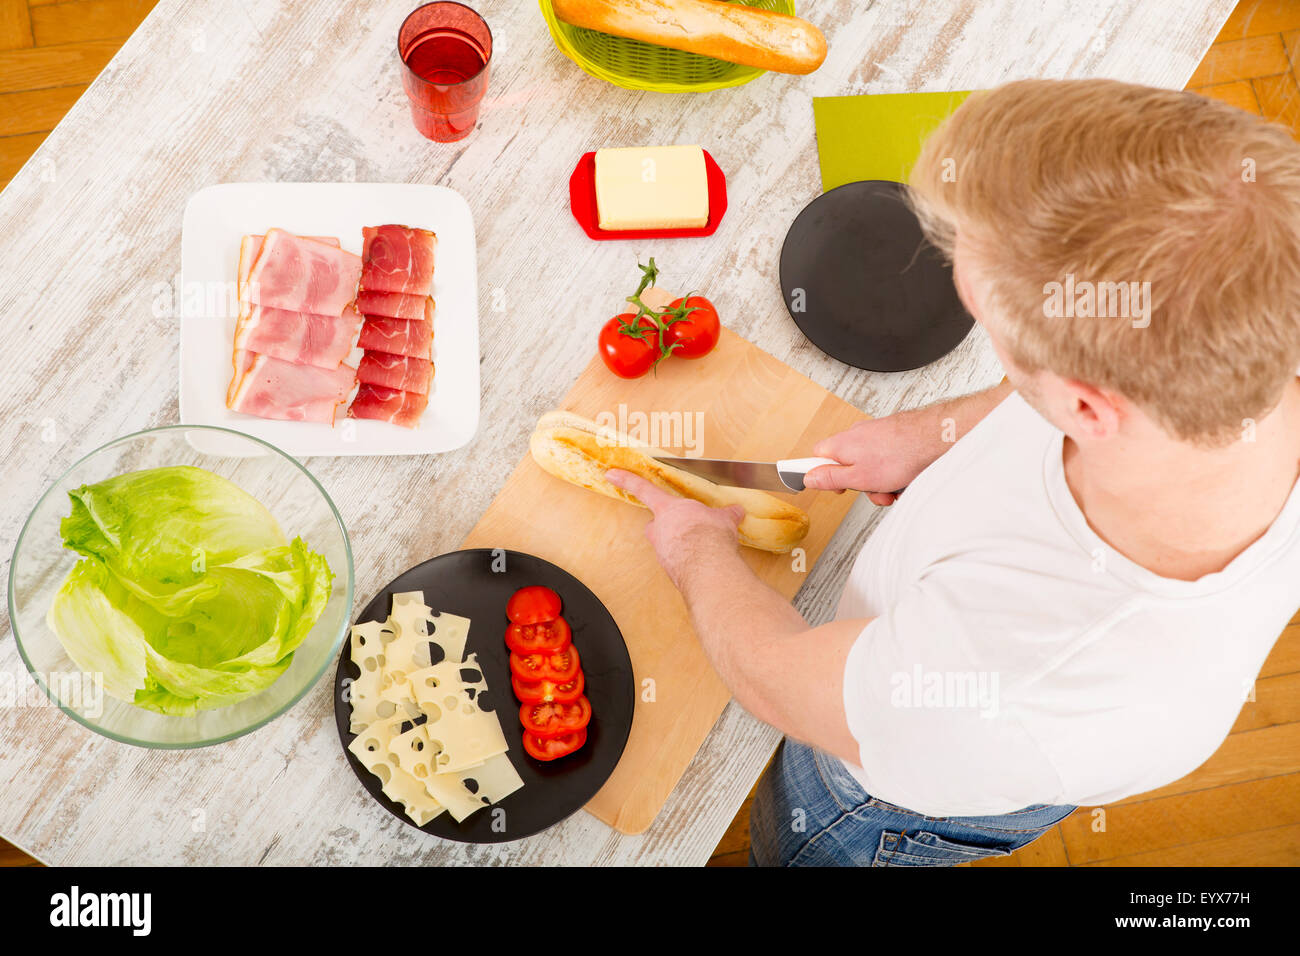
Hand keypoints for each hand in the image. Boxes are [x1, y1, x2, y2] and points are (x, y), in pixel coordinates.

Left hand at [605, 469, 744, 589]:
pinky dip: (686, 560)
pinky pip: (675, 561)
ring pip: (666, 544)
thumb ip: (726, 514)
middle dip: (667, 525)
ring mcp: (662, 551)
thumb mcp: (723, 518)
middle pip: (655, 524)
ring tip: (701, 547)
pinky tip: (701, 561)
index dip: (626, 480)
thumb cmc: (709, 535)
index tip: (610, 474)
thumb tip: (736, 511)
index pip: (644, 489)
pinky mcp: (669, 569)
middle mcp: (660, 529)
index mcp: (668, 509)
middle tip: (684, 526)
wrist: (707, 565)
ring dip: (679, 544)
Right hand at [802, 416, 921, 505]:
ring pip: (868, 465)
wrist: (932, 437)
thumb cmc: (899, 454)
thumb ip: (830, 478)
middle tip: (874, 491)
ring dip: (881, 481)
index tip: (833, 486)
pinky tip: (904, 477)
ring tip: (895, 487)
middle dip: (862, 484)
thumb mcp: (858, 477)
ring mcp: (874, 434)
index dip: (824, 475)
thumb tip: (809, 477)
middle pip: (847, 465)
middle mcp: (855, 435)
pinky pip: (885, 459)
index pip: (817, 458)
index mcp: (840, 444)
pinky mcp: (891, 436)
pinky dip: (893, 471)